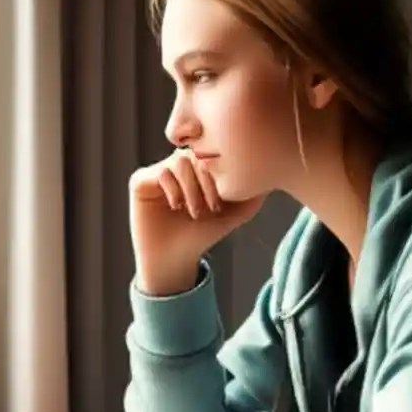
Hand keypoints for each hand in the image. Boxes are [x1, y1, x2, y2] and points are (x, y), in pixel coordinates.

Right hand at [128, 149, 264, 295]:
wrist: (175, 258)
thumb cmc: (202, 235)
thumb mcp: (235, 213)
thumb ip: (253, 193)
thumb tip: (270, 173)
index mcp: (198, 167)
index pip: (213, 153)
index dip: (220, 175)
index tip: (221, 204)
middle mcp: (177, 166)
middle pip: (197, 155)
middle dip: (207, 183)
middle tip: (211, 209)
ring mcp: (158, 172)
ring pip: (180, 162)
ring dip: (192, 188)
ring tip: (195, 212)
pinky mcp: (140, 181)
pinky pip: (161, 171)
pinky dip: (173, 188)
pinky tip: (177, 207)